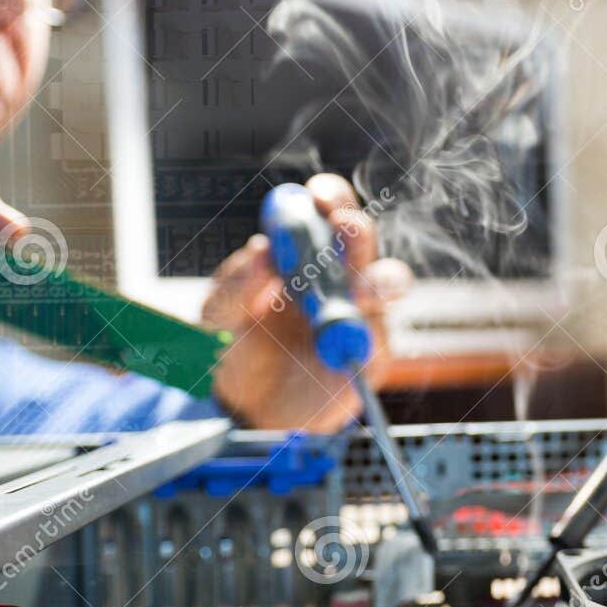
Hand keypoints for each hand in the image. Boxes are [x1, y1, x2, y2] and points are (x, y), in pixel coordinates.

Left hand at [203, 175, 411, 431]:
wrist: (244, 410)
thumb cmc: (235, 350)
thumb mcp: (218, 316)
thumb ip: (235, 284)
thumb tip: (262, 251)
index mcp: (303, 256)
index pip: (326, 214)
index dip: (330, 198)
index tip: (317, 197)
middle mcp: (337, 277)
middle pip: (362, 239)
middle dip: (356, 228)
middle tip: (341, 228)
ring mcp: (358, 314)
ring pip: (389, 281)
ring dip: (378, 279)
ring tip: (355, 292)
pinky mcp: (369, 356)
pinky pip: (379, 339)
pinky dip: (365, 336)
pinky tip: (341, 344)